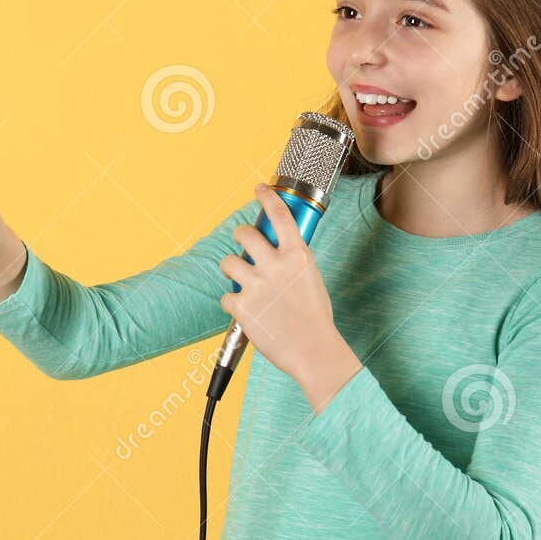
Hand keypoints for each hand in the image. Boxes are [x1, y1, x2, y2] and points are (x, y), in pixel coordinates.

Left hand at [218, 183, 360, 412]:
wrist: (313, 351)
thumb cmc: (314, 317)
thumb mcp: (311, 278)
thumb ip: (292, 260)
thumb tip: (275, 247)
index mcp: (298, 255)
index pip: (280, 216)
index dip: (267, 197)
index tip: (259, 188)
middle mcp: (275, 265)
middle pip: (244, 233)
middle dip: (240, 236)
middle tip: (242, 244)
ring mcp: (256, 285)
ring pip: (227, 262)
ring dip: (231, 269)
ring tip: (243, 282)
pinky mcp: (241, 306)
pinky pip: (225, 295)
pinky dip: (233, 303)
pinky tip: (247, 312)